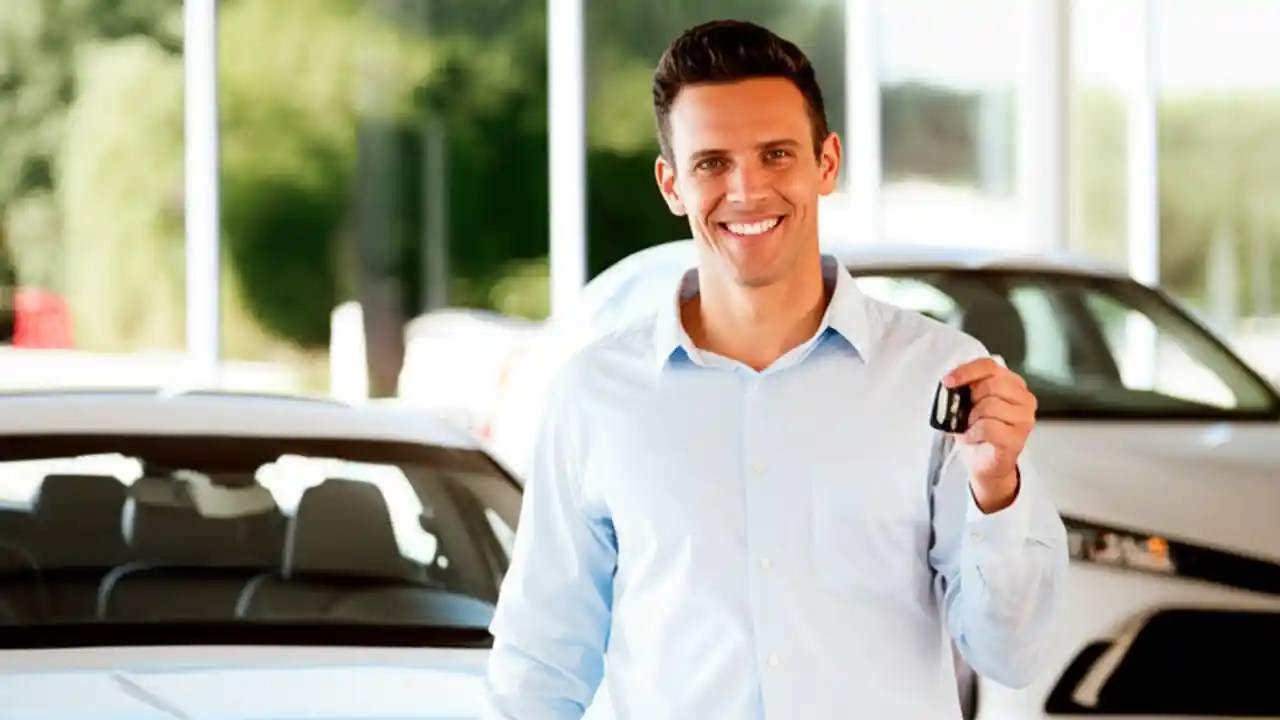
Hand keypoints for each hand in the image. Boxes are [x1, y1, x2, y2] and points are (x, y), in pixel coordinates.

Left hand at [942, 357, 1036, 511]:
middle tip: (966, 414)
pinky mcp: (1017, 439)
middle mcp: (1025, 400)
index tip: (947, 381)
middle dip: (971, 399)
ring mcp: (1024, 420)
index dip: (966, 371)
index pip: (990, 366)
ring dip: (972, 418)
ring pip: (990, 405)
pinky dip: (973, 433)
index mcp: (1014, 385)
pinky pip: (989, 427)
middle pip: (991, 384)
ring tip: (972, 427)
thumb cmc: (979, 432)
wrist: (987, 465)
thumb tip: (951, 381)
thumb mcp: (971, 404)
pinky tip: (972, 438)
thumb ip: (968, 388)